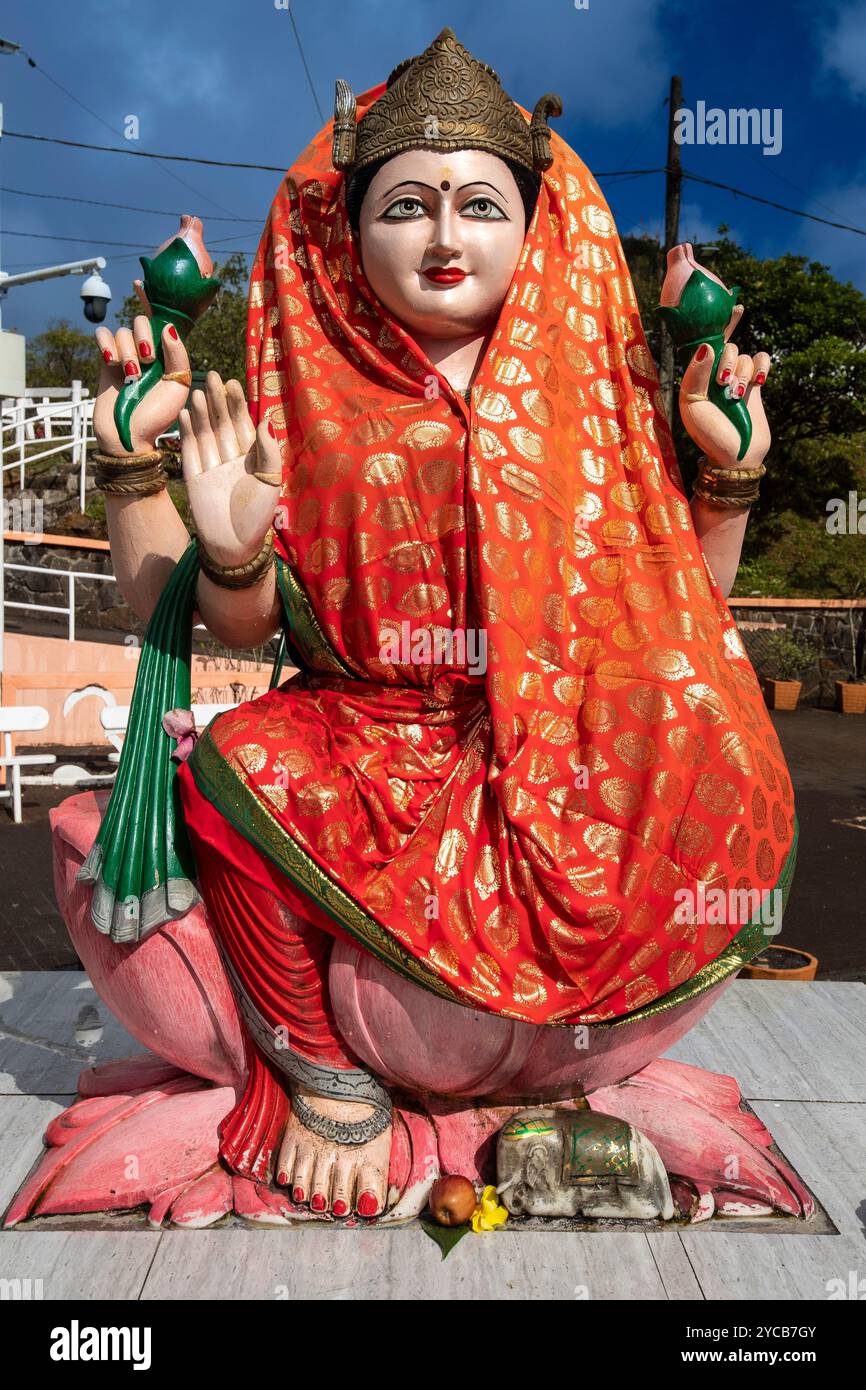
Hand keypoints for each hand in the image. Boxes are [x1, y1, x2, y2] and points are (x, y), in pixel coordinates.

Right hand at [92, 285, 190, 455]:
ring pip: (121, 330)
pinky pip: (102, 335)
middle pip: (141, 320)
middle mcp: (146, 350)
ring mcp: (125, 354)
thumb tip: (167, 326)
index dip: (152, 300)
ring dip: (127, 350)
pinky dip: (107, 344)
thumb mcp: (178, 386)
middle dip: (143, 337)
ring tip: (130, 375)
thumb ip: (178, 354)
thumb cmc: (158, 415)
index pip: (161, 319)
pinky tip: (112, 362)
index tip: (141, 284)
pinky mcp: (106, 359)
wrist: (129, 434)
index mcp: (167, 353)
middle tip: (147, 360)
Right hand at [180, 371, 280, 567]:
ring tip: (199, 391)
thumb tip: (266, 420)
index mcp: (251, 458)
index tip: (233, 383)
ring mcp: (210, 465)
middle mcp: (230, 458)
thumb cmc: (257, 516)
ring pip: (206, 432)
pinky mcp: (193, 475)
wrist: (234, 545)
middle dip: (219, 400)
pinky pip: (190, 449)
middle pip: (222, 423)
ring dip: (203, 412)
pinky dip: (188, 432)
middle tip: (213, 375)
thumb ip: (268, 451)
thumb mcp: (269, 481)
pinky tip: (186, 414)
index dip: (237, 404)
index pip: (242, 424)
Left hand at [679, 306, 771, 470]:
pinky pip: (763, 359)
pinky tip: (760, 381)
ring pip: (746, 355)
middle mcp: (716, 373)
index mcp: (697, 376)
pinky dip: (762, 366)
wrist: (736, 455)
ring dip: (743, 373)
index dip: (715, 324)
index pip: (704, 343)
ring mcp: (738, 377)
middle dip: (728, 362)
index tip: (728, 307)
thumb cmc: (709, 434)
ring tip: (737, 396)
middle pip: (727, 347)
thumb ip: (696, 374)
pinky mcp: (756, 384)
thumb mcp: (692, 404)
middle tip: (724, 383)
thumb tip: (708, 345)